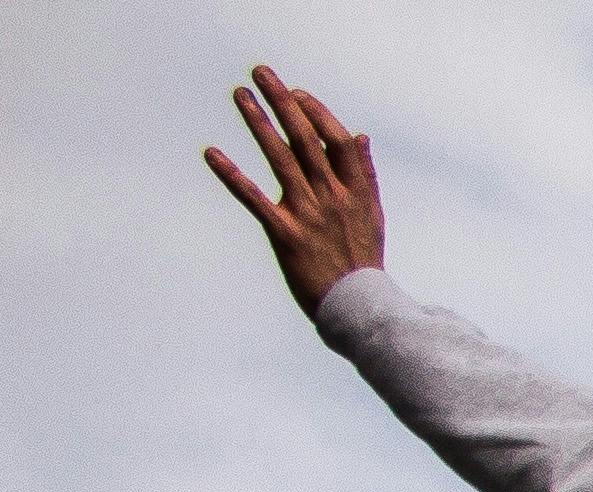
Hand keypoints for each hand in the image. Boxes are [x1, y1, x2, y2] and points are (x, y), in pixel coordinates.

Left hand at [207, 65, 384, 314]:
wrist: (359, 310)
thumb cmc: (362, 262)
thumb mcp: (372, 215)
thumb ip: (363, 173)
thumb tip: (359, 134)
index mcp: (355, 192)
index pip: (336, 140)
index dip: (316, 113)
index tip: (295, 93)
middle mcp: (333, 198)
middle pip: (306, 139)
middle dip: (283, 102)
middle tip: (261, 72)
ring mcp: (309, 215)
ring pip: (281, 159)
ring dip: (258, 123)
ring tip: (239, 94)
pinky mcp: (286, 234)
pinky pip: (254, 199)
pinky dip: (232, 175)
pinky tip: (211, 153)